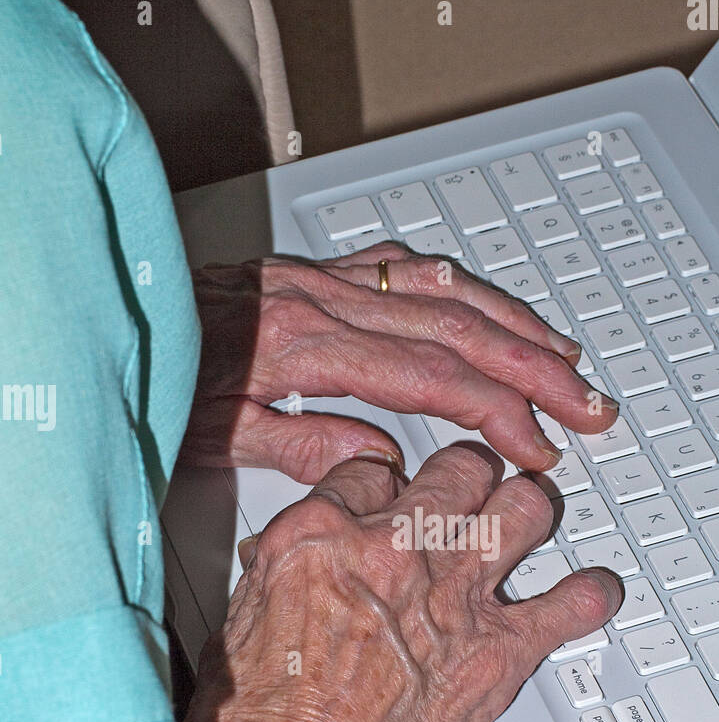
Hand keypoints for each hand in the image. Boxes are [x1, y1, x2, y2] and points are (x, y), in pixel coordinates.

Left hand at [181, 246, 617, 480]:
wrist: (126, 306)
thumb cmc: (164, 372)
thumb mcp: (214, 431)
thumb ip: (301, 444)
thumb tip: (381, 456)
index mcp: (308, 345)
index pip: (431, 378)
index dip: (498, 411)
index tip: (539, 444)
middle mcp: (327, 301)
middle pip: (459, 329)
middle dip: (537, 368)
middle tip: (588, 403)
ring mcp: (328, 278)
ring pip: (447, 290)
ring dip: (517, 323)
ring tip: (567, 357)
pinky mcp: (322, 269)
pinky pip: (409, 265)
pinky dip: (463, 285)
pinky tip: (491, 302)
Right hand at [181, 448, 622, 721]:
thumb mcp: (240, 626)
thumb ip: (282, 577)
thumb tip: (292, 566)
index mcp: (321, 537)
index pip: (371, 471)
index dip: (387, 484)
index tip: (394, 497)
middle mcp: (395, 551)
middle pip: (457, 470)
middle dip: (466, 479)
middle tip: (470, 494)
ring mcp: (455, 596)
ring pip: (523, 509)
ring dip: (527, 514)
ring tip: (527, 523)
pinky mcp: (500, 651)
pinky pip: (571, 604)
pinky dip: (587, 598)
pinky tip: (590, 595)